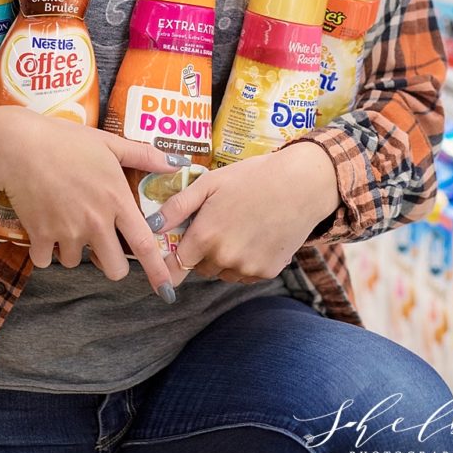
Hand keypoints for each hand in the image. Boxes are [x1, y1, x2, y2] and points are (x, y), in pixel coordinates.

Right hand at [0, 106, 186, 300]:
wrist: (18, 145)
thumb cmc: (64, 140)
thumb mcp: (107, 142)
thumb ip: (143, 156)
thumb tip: (176, 163)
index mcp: (116, 201)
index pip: (144, 245)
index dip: (157, 271)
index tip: (166, 291)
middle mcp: (95, 222)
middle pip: (113, 268)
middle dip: (111, 264)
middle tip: (100, 246)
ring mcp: (67, 231)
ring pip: (75, 262)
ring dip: (72, 251)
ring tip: (64, 225)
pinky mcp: (40, 234)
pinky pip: (45, 260)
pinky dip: (44, 251)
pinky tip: (42, 230)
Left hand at [155, 141, 339, 287]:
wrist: (301, 185)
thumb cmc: (251, 178)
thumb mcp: (208, 184)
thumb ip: (176, 207)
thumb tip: (151, 226)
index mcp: (205, 236)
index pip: (176, 266)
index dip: (169, 264)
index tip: (167, 265)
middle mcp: (225, 258)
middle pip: (199, 267)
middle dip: (199, 252)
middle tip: (213, 226)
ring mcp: (248, 268)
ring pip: (222, 273)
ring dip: (221, 259)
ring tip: (235, 228)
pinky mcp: (268, 272)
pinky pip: (245, 274)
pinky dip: (244, 262)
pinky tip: (253, 237)